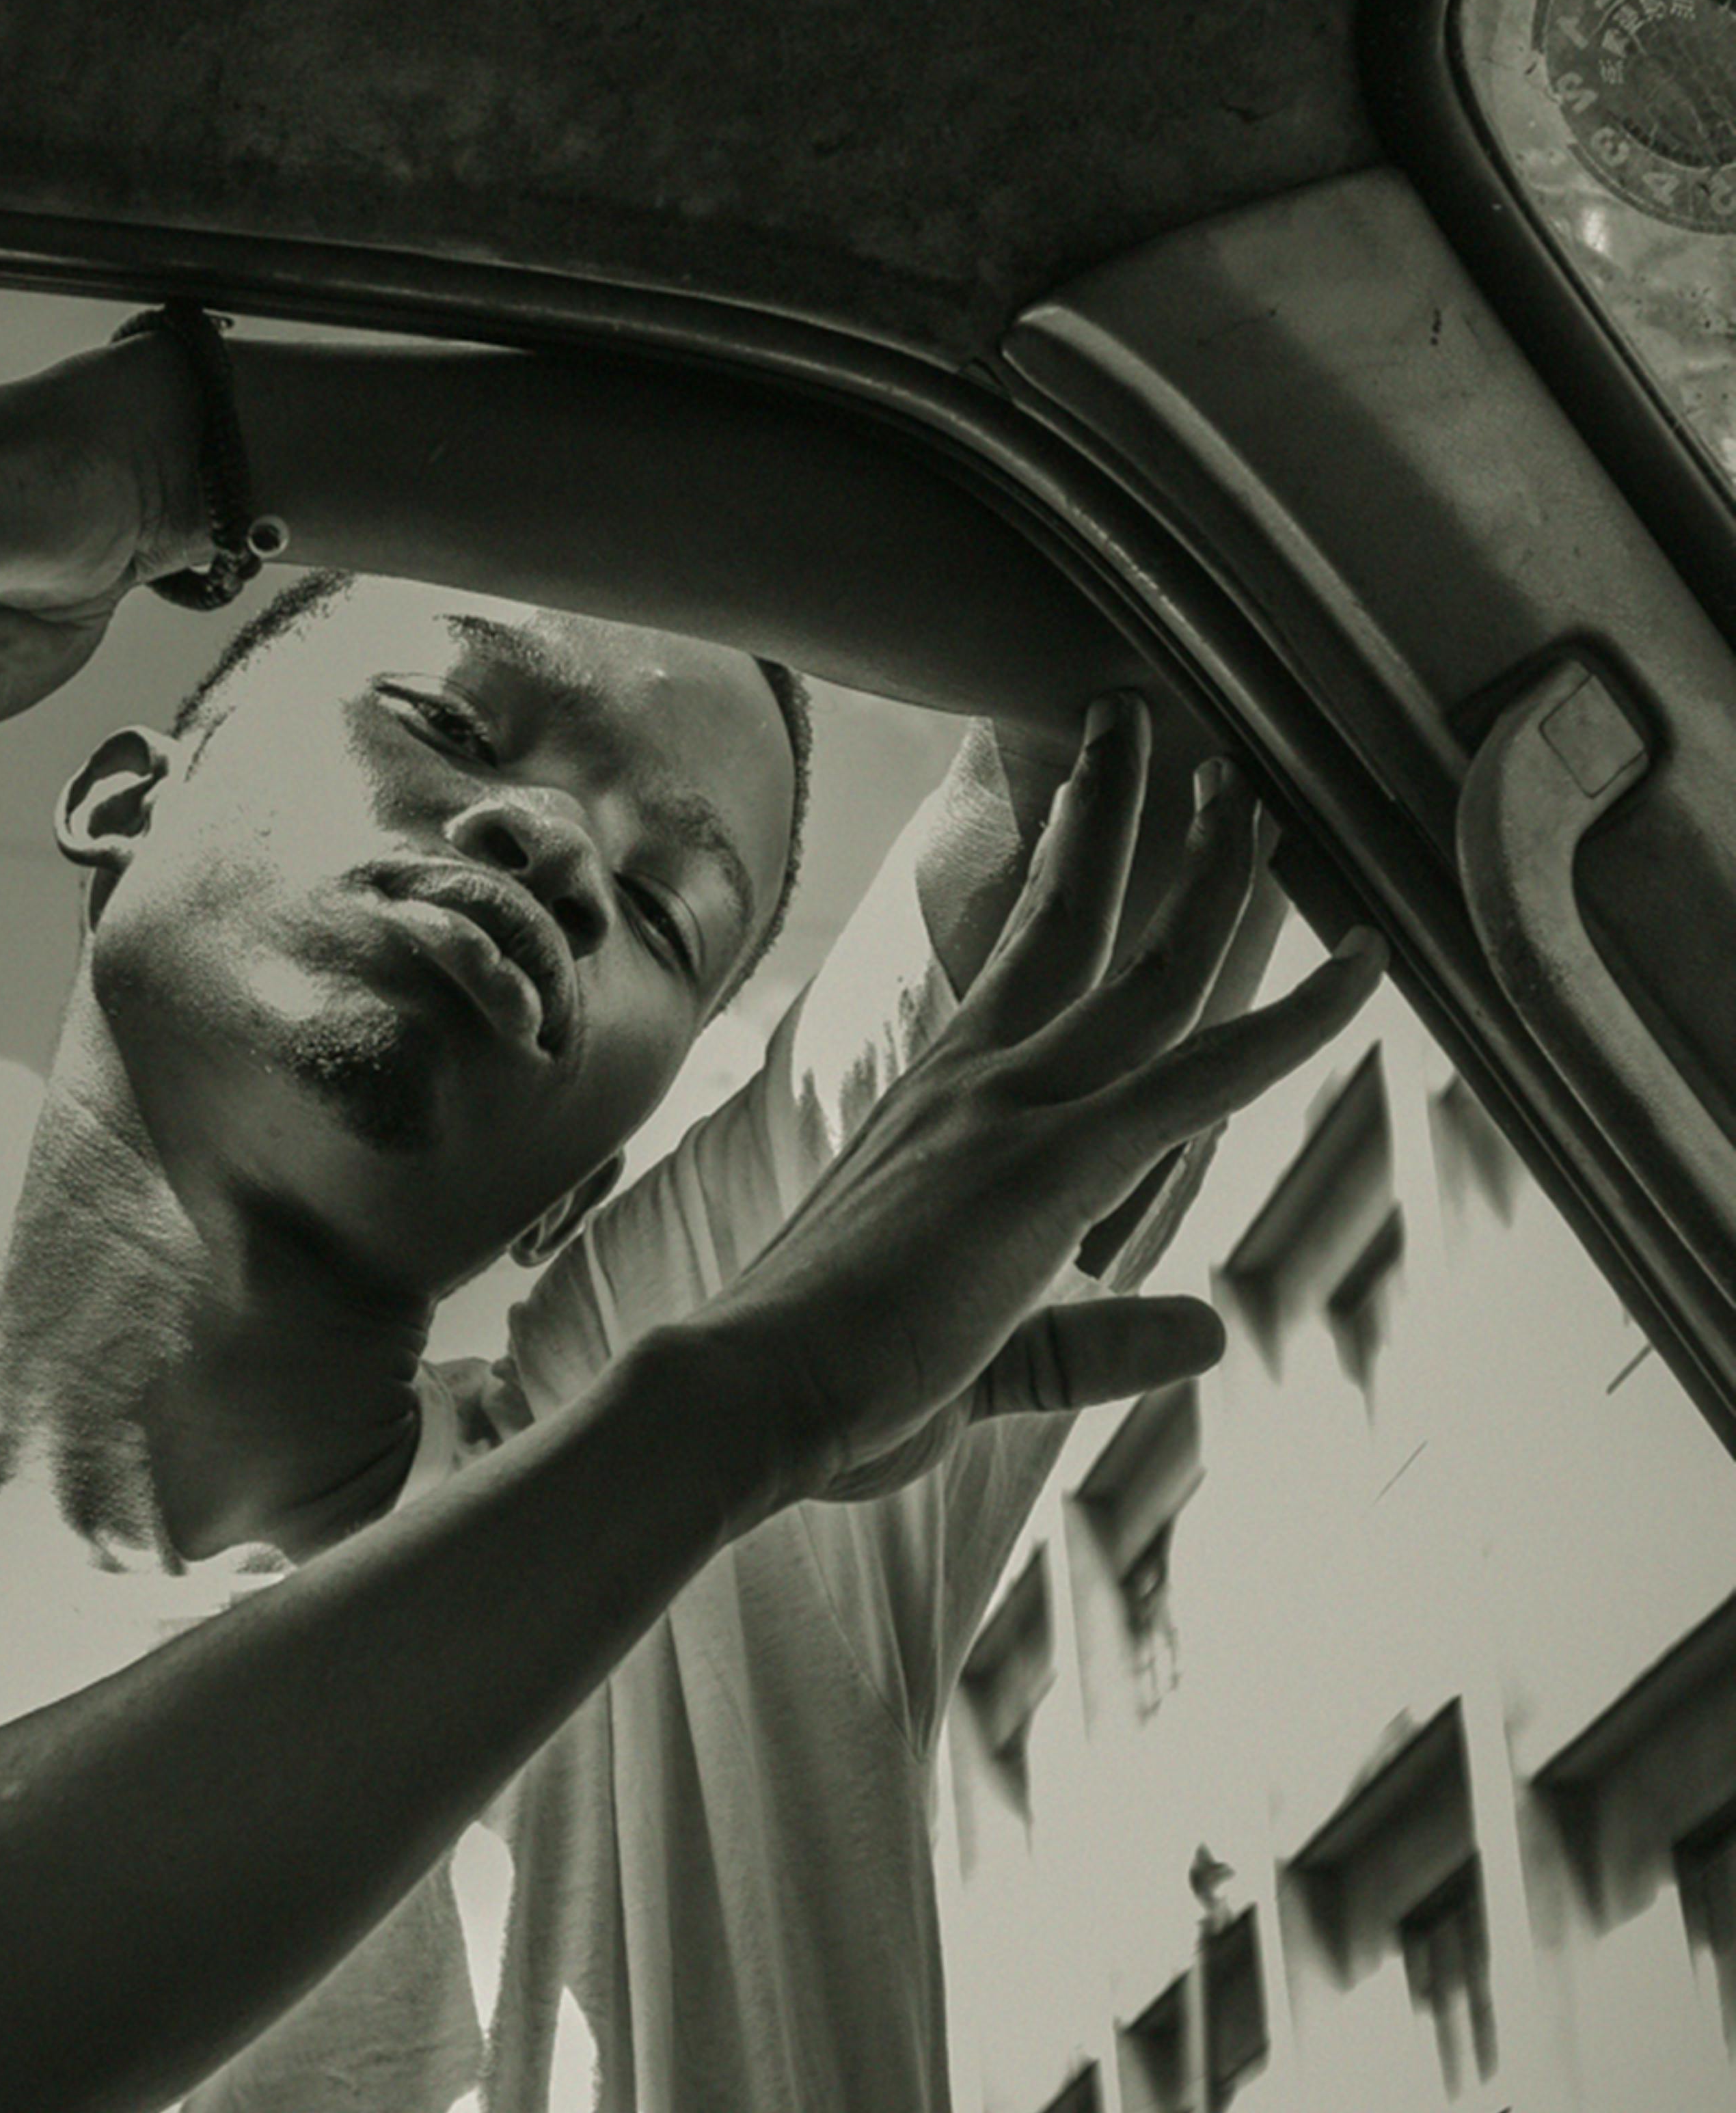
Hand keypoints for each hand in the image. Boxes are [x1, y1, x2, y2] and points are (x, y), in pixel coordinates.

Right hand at [675, 697, 1384, 1513]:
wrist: (746, 1389)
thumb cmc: (828, 1384)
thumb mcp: (987, 1359)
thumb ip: (1099, 1340)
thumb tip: (1204, 1334)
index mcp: (942, 1106)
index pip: (1018, 961)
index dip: (1064, 872)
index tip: (1088, 798)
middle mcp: (978, 1081)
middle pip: (1072, 921)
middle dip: (1117, 815)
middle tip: (1152, 723)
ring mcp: (1016, 1112)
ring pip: (1148, 968)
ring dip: (1210, 873)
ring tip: (1251, 786)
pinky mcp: (1053, 1166)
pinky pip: (1205, 1075)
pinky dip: (1299, 1018)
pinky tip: (1367, 966)